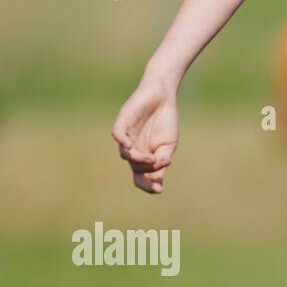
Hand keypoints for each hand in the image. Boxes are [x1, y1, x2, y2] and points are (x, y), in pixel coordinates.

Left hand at [111, 74, 179, 193]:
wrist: (163, 96)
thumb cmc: (165, 120)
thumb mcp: (168, 144)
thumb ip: (163, 159)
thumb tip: (159, 171)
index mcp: (145, 156)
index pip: (142, 177)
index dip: (148, 186)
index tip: (159, 190)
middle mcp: (134, 149)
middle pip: (135, 169)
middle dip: (147, 171)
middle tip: (160, 163)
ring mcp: (127, 136)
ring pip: (126, 155)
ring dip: (139, 159)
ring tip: (152, 156)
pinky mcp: (123, 122)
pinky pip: (118, 135)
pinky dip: (122, 142)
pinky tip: (130, 146)